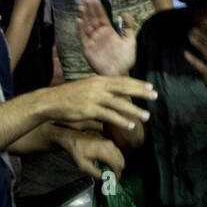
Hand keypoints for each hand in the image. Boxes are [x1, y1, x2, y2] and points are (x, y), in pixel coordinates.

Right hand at [39, 75, 156, 130]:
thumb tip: (114, 92)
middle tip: (155, 96)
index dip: (138, 84)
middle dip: (141, 92)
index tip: (150, 86)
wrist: (51, 101)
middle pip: (125, 89)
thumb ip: (101, 88)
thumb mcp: (87, 87)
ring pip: (119, 104)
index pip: (123, 81)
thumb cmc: (69, 96)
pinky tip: (130, 125)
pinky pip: (109, 116)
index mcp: (99, 80)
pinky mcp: (90, 110)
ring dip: (135, 110)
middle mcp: (99, 87)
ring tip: (147, 116)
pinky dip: (121, 121)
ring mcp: (95, 98)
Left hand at [59, 129, 125, 180]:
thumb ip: (96, 173)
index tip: (115, 180)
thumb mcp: (84, 166)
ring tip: (112, 171)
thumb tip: (105, 178)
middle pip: (121, 161)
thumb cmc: (78, 152)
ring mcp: (110, 143)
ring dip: (118, 164)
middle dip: (118, 170)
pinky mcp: (108, 141)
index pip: (117, 165)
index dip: (117, 174)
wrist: (74, 138)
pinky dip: (116, 159)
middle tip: (113, 177)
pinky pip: (117, 152)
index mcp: (104, 152)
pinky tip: (110, 163)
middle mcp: (110, 146)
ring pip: (120, 156)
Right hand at [76, 0, 136, 76]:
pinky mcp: (88, 49)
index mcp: (109, 32)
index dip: (98, 8)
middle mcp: (100, 35)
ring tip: (81, 7)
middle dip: (90, 9)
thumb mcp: (130, 41)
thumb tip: (126, 13)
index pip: (102, 17)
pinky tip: (79, 20)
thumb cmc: (126, 59)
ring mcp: (93, 41)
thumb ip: (128, 27)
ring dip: (84, 17)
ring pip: (87, 26)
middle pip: (93, 19)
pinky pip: (83, 37)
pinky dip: (80, 29)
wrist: (119, 73)